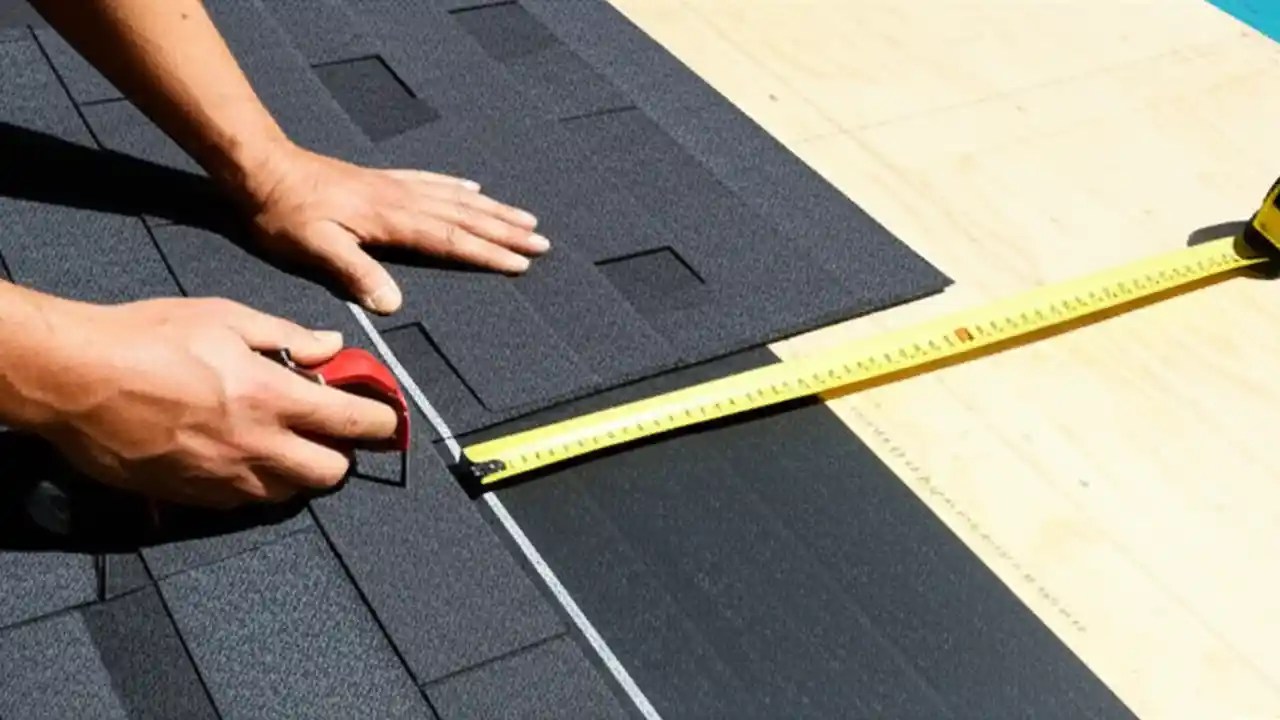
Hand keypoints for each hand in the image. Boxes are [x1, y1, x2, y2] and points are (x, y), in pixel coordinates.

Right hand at [26, 296, 398, 507]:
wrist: (74, 380)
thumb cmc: (145, 339)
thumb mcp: (224, 318)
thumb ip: (287, 338)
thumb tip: (331, 349)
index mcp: (272, 398)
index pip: (353, 423)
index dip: (381, 421)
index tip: (386, 418)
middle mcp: (256, 447)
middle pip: (332, 473)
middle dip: (341, 453)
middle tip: (328, 429)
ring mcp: (224, 480)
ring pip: (291, 494)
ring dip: (299, 471)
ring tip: (282, 441)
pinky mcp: (193, 499)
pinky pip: (245, 504)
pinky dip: (257, 484)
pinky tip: (241, 456)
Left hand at [239, 142, 550, 313]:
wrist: (261, 166)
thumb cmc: (282, 212)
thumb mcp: (314, 248)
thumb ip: (355, 273)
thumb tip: (393, 305)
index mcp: (391, 220)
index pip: (450, 240)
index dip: (488, 253)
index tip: (521, 262)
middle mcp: (401, 200)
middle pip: (465, 217)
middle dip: (506, 231)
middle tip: (542, 241)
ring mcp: (393, 187)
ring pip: (456, 199)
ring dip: (492, 210)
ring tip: (524, 218)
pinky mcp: (381, 181)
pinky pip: (432, 182)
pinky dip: (457, 188)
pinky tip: (472, 189)